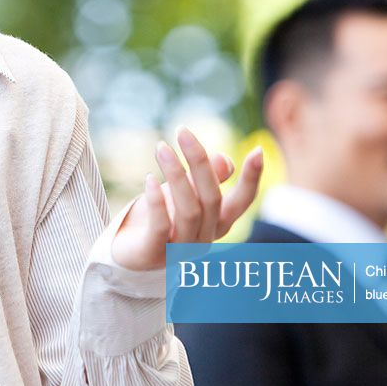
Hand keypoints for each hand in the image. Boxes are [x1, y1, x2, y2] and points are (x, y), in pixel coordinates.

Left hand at [111, 127, 263, 271]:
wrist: (128, 254)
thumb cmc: (162, 217)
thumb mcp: (185, 193)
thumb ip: (206, 179)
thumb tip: (225, 159)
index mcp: (218, 223)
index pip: (242, 202)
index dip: (252, 179)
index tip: (258, 151)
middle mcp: (205, 238)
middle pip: (211, 198)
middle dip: (199, 162)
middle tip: (182, 131)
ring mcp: (180, 250)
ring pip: (188, 210)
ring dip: (176, 175)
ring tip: (161, 147)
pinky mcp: (153, 254)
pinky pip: (160, 227)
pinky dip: (157, 201)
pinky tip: (149, 179)